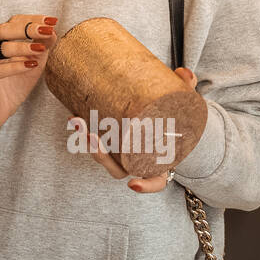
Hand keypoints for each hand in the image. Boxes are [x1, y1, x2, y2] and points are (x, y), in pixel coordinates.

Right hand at [0, 14, 57, 146]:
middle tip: (46, 31)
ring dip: (22, 46)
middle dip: (26, 28)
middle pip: (3, 30)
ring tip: (41, 48)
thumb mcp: (32, 65)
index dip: (32, 20)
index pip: (13, 22)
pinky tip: (30, 66)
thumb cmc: (12, 86)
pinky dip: (15, 67)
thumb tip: (53, 31)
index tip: (52, 21)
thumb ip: (41, 48)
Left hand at [67, 67, 196, 192]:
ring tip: (76, 120)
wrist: (163, 119)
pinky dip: (83, 131)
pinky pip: (93, 141)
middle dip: (101, 155)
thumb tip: (184, 73)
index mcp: (159, 162)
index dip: (146, 186)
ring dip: (86, 141)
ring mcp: (121, 154)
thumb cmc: (173, 119)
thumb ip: (186, 91)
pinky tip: (73, 114)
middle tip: (91, 135)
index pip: (156, 181)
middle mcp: (137, 162)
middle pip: (116, 168)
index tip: (133, 185)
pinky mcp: (108, 140)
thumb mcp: (183, 106)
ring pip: (102, 156)